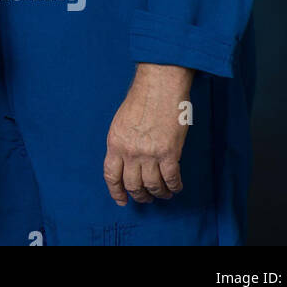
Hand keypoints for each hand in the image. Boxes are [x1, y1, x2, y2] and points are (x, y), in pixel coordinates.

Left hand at [103, 63, 193, 205]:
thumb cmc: (141, 100)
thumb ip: (122, 143)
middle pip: (132, 184)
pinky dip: (174, 187)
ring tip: (163, 193)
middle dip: (140, 195)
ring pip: (152, 186)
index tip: (121, 200)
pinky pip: (171, 179)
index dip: (116, 191)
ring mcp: (150, 154)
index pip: (111, 175)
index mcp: (114, 142)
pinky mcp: (170, 153)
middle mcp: (130, 151)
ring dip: (158, 194)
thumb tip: (127, 163)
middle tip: (146, 197)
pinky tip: (176, 187)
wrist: (159, 86)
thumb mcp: (121, 122)